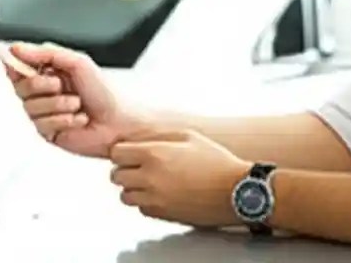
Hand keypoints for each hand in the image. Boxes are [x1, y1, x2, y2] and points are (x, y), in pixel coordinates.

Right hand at [2, 42, 147, 157]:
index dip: (14, 64)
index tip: (15, 61)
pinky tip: (78, 119)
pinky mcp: (49, 133)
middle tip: (61, 86)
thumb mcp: (77, 62)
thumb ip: (45, 53)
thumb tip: (17, 48)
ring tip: (77, 105)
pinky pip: (42, 125)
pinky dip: (63, 120)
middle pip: (21, 87)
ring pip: (30, 107)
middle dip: (42, 85)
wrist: (121, 123)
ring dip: (58, 105)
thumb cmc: (105, 92)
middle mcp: (44, 92)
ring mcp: (45, 113)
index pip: (19, 65)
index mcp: (49, 71)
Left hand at [110, 129, 249, 228]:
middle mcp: (150, 177)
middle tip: (139, 167)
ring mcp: (155, 198)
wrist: (235, 191)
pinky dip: (146, 202)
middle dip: (125, 170)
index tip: (131, 153)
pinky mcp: (163, 214)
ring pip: (125, 195)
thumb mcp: (188, 136)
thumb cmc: (216, 162)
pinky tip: (160, 194)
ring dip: (133, 188)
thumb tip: (138, 137)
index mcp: (154, 154)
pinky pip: (141, 209)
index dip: (123, 152)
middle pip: (115, 175)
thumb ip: (158, 135)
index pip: (116, 153)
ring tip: (150, 182)